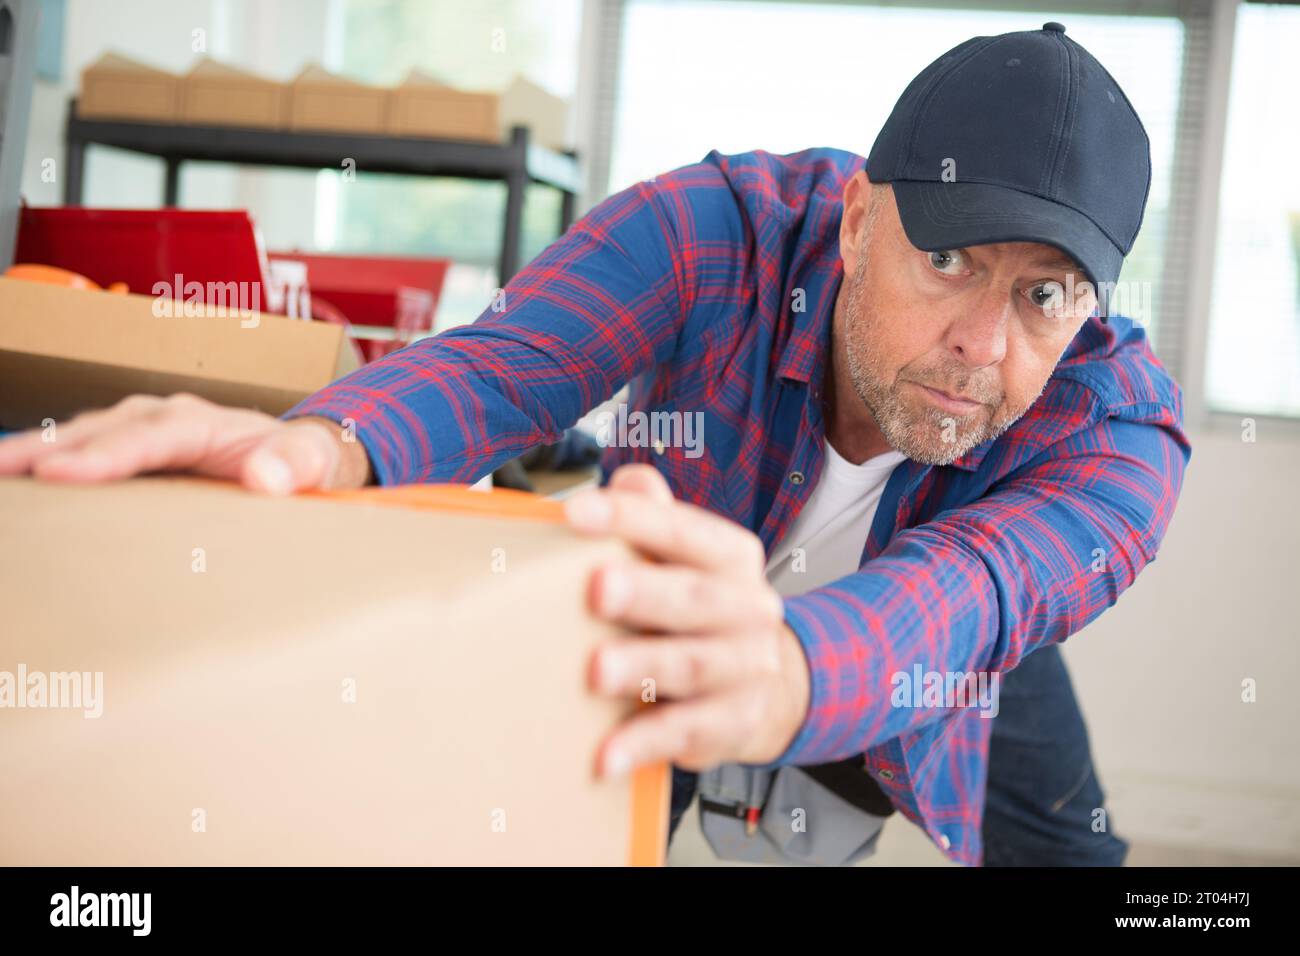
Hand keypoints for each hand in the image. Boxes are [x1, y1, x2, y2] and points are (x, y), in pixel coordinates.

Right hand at [0, 393, 371, 491]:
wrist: (296, 456)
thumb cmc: (300, 461)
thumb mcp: (312, 463)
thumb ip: (295, 466)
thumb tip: (265, 477)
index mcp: (200, 422)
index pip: (146, 437)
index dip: (103, 454)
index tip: (60, 473)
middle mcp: (160, 418)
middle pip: (96, 431)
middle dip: (42, 450)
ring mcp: (137, 431)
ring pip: (77, 439)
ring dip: (31, 455)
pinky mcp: (125, 450)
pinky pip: (78, 454)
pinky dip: (43, 466)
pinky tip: (15, 487)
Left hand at [564, 464, 810, 777]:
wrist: (766, 682)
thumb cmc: (698, 608)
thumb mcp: (683, 558)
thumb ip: (654, 519)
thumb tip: (631, 481)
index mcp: (731, 557)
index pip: (682, 530)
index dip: (631, 519)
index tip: (576, 512)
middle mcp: (749, 608)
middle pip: (695, 598)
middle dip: (645, 592)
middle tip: (596, 589)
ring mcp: (747, 668)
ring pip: (693, 666)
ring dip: (643, 667)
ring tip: (595, 671)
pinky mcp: (733, 722)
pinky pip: (687, 732)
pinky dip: (644, 743)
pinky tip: (604, 755)